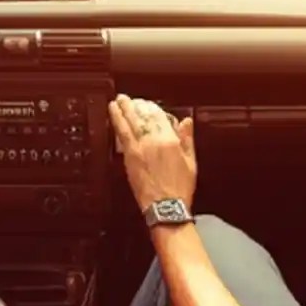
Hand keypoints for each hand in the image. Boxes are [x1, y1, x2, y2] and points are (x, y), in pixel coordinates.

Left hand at [109, 94, 195, 214]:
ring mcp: (140, 149)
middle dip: (134, 105)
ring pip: (130, 123)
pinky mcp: (129, 158)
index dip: (152, 107)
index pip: (159, 117)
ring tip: (118, 102)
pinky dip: (117, 123)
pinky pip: (122, 135)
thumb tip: (187, 122)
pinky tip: (113, 117)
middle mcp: (153, 142)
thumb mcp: (191, 162)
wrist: (166, 207)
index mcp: (170, 141)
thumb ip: (187, 139)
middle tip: (128, 98)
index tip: (147, 103)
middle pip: (142, 117)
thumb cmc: (179, 188)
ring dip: (123, 110)